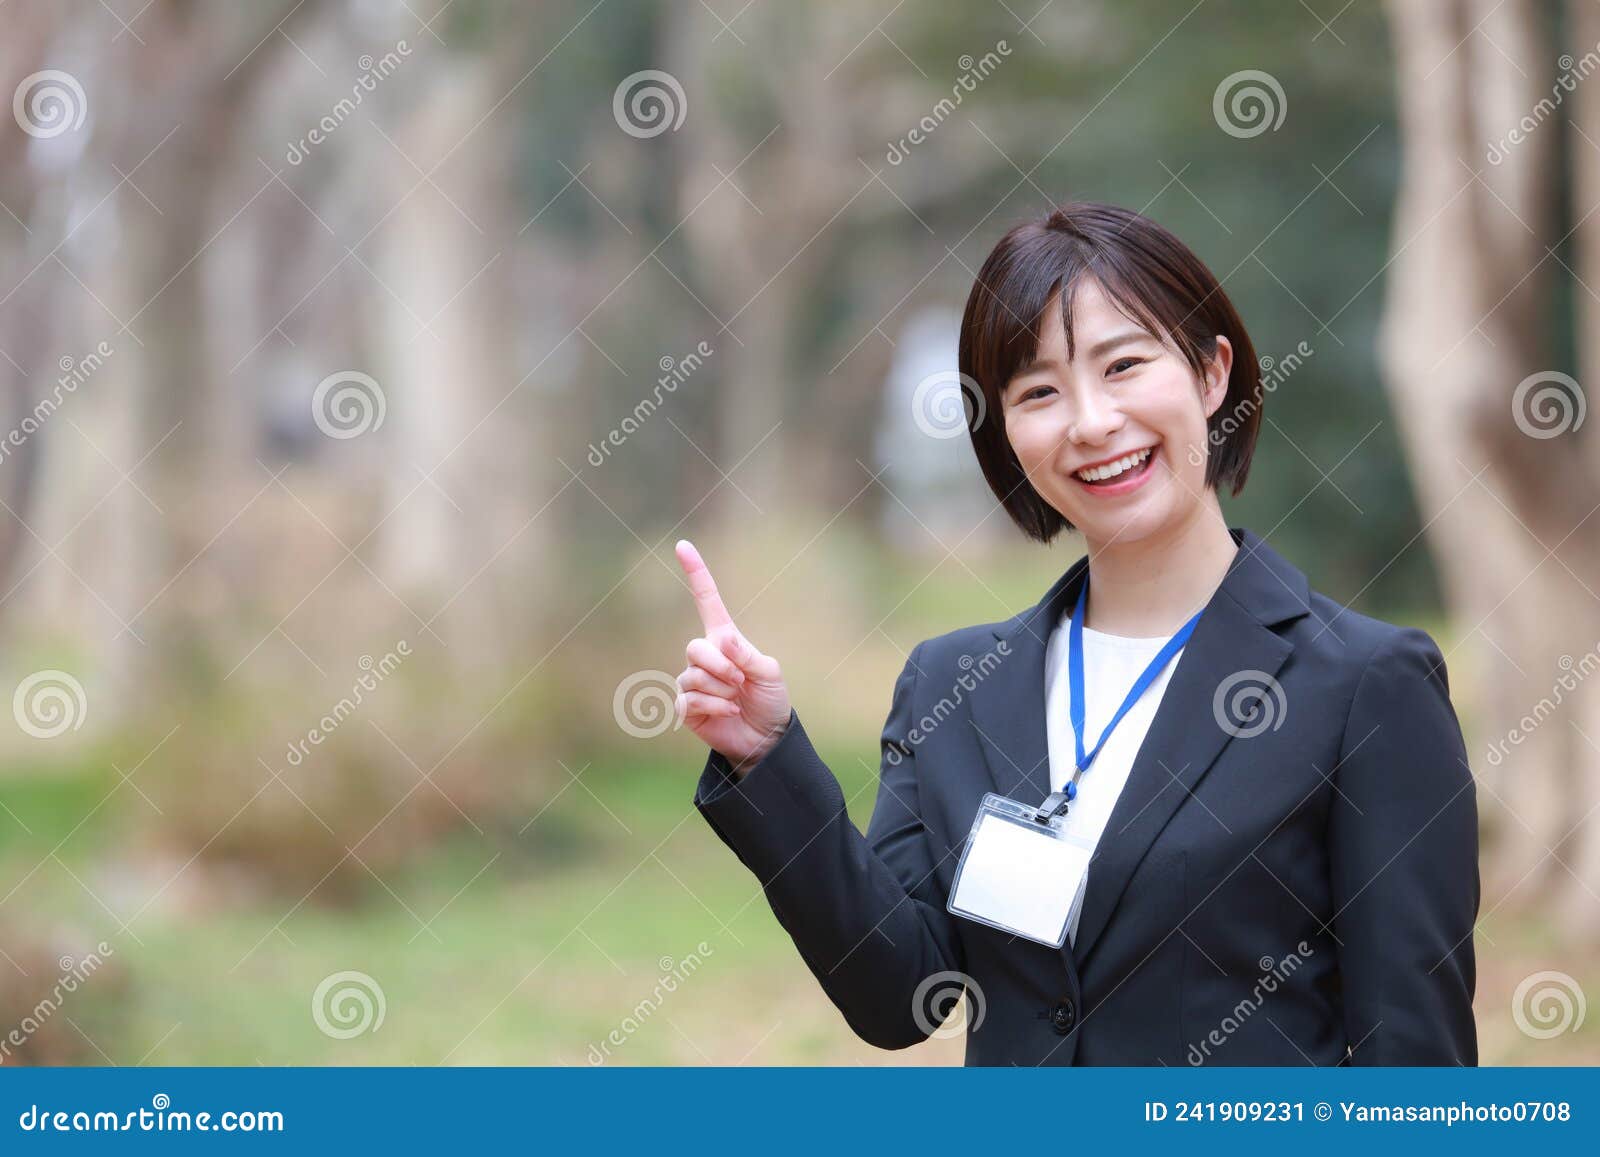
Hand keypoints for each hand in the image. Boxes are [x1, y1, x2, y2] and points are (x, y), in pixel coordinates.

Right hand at [674, 539, 790, 775]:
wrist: (765, 738)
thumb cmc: (770, 700)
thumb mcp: (769, 672)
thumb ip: (746, 654)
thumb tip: (721, 641)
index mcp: (725, 639)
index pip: (707, 601)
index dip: (697, 573)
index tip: (683, 545)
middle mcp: (705, 657)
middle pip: (694, 647)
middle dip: (720, 665)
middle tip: (739, 680)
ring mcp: (693, 681)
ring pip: (693, 675)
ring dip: (721, 689)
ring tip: (736, 699)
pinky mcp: (687, 706)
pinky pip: (691, 698)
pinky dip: (715, 705)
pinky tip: (728, 711)